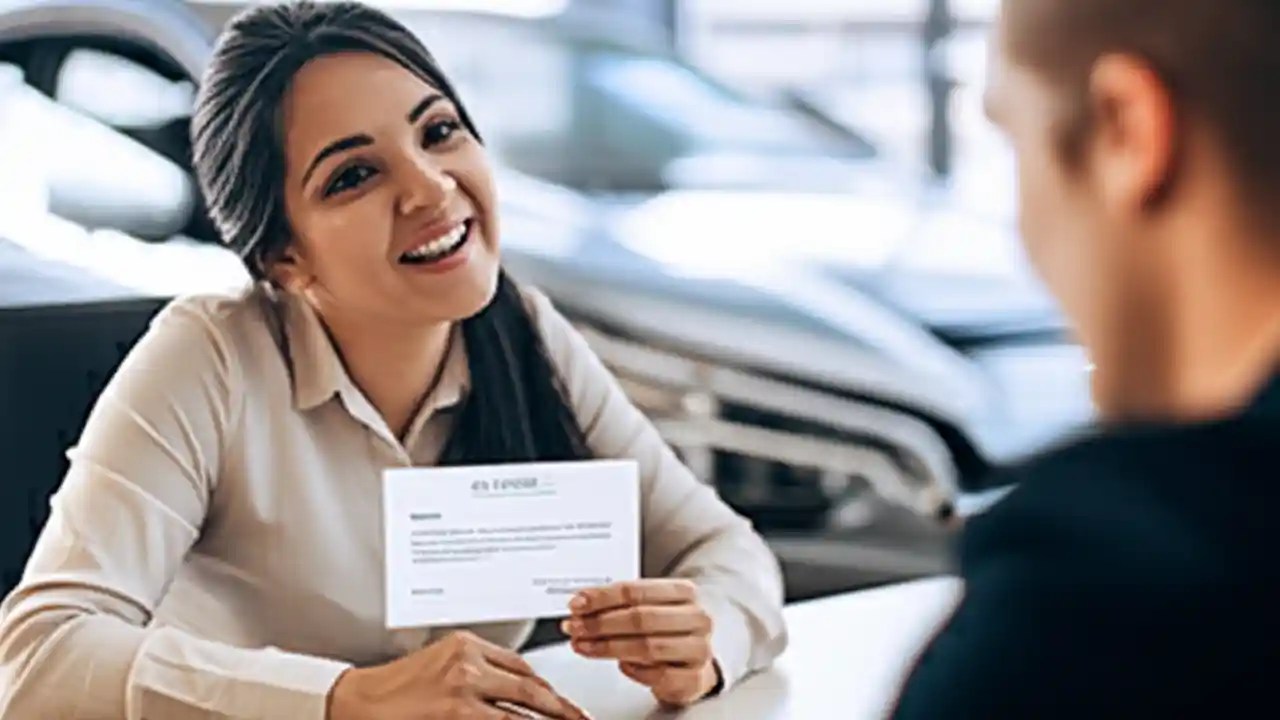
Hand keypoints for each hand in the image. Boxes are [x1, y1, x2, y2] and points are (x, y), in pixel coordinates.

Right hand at [326, 630, 589, 719]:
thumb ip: (480, 670)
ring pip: (522, 715)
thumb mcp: (441, 662)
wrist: (356, 704)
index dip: (548, 689)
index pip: (522, 668)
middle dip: (562, 710)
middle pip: (531, 691)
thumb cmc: (396, 689)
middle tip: (582, 719)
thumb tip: (520, 690)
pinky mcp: (457, 718)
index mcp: (467, 646)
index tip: (564, 702)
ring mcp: (464, 696)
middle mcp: (468, 667)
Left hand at [562, 579, 719, 706]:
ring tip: (583, 645)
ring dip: (608, 647)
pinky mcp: (694, 678)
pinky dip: (634, 670)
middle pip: (640, 618)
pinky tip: (620, 665)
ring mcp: (699, 648)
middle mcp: (696, 618)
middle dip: (600, 623)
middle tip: (574, 627)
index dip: (602, 597)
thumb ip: (619, 605)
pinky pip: (657, 674)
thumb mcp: (648, 610)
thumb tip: (580, 605)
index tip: (577, 604)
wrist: (693, 664)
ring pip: (647, 646)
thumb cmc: (667, 632)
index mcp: (684, 592)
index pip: (637, 590)